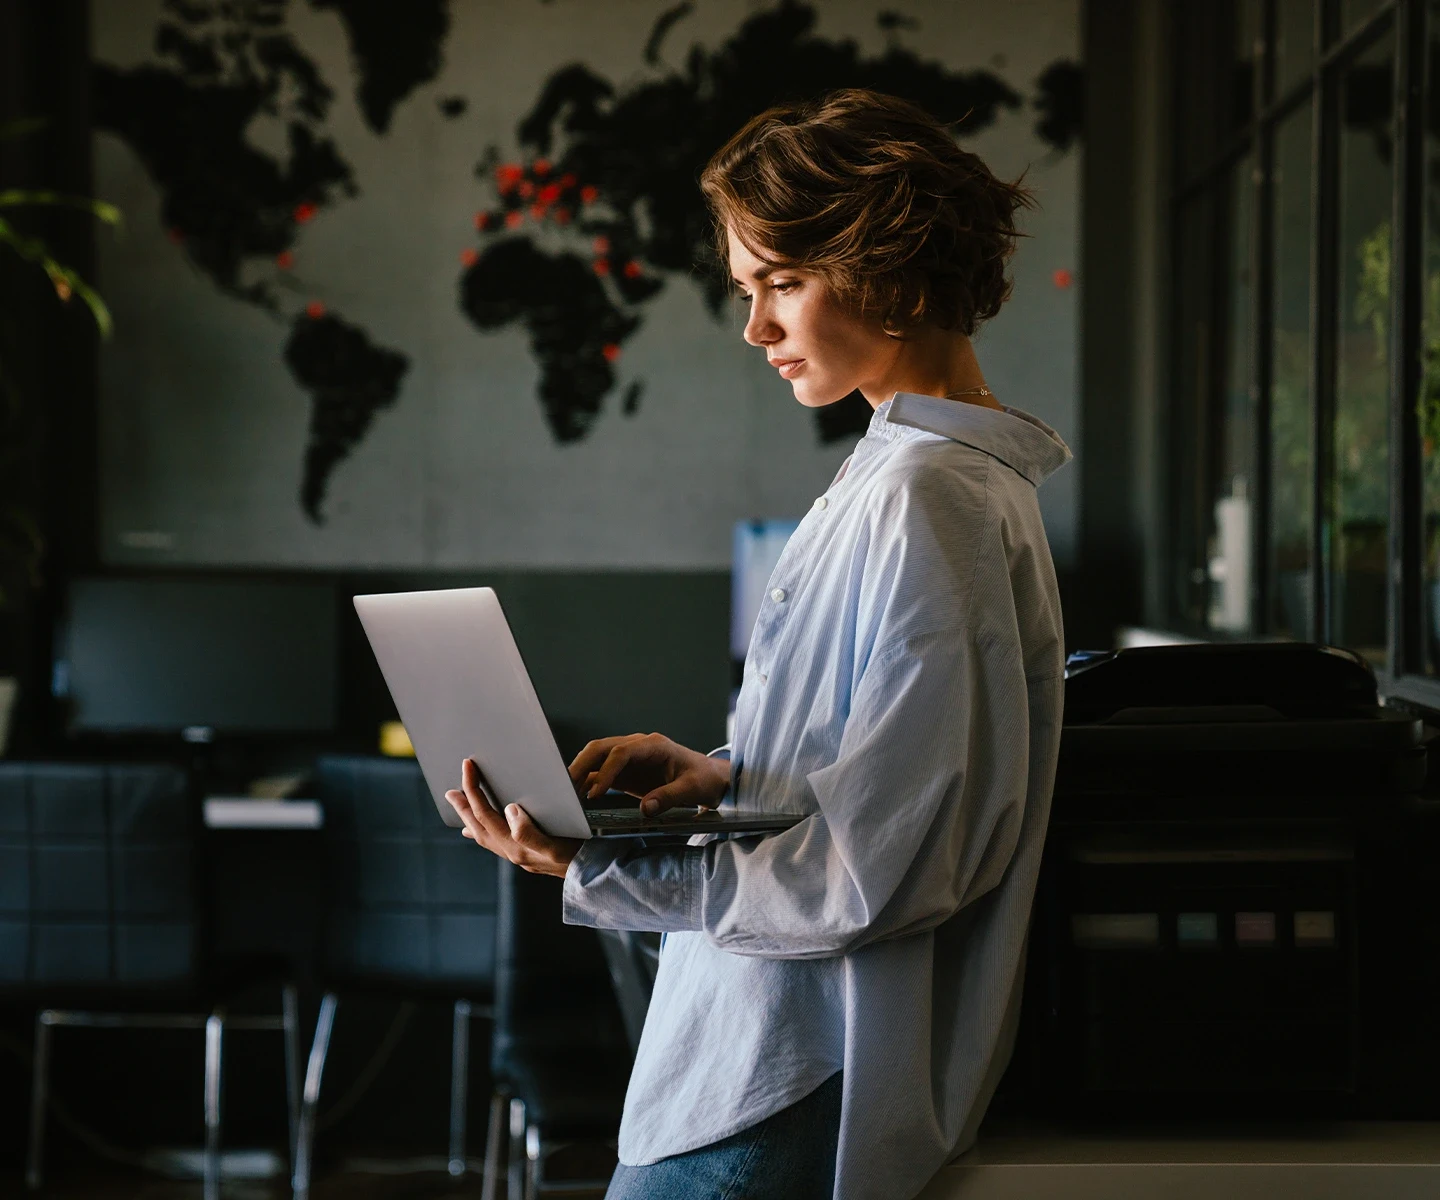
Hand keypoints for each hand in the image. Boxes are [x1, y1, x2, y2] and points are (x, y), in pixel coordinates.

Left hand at [445, 758, 580, 877]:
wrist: (588, 875)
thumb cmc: (575, 857)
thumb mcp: (554, 845)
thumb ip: (528, 832)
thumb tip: (509, 810)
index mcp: (514, 846)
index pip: (485, 813)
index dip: (474, 789)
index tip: (468, 768)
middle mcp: (510, 852)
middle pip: (478, 825)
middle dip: (463, 805)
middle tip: (451, 790)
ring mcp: (514, 855)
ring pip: (482, 834)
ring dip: (468, 817)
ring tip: (458, 804)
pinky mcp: (522, 855)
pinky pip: (492, 842)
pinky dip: (480, 833)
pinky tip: (475, 832)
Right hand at [568, 732, 729, 815]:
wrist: (710, 779)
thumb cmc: (704, 779)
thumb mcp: (693, 789)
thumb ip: (670, 797)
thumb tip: (646, 808)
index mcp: (654, 746)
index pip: (621, 752)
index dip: (606, 771)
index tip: (596, 793)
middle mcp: (638, 747)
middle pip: (602, 748)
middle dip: (581, 765)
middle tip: (565, 787)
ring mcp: (630, 758)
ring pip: (596, 758)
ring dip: (580, 772)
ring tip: (565, 794)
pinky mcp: (626, 772)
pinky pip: (601, 773)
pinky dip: (588, 783)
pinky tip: (578, 798)